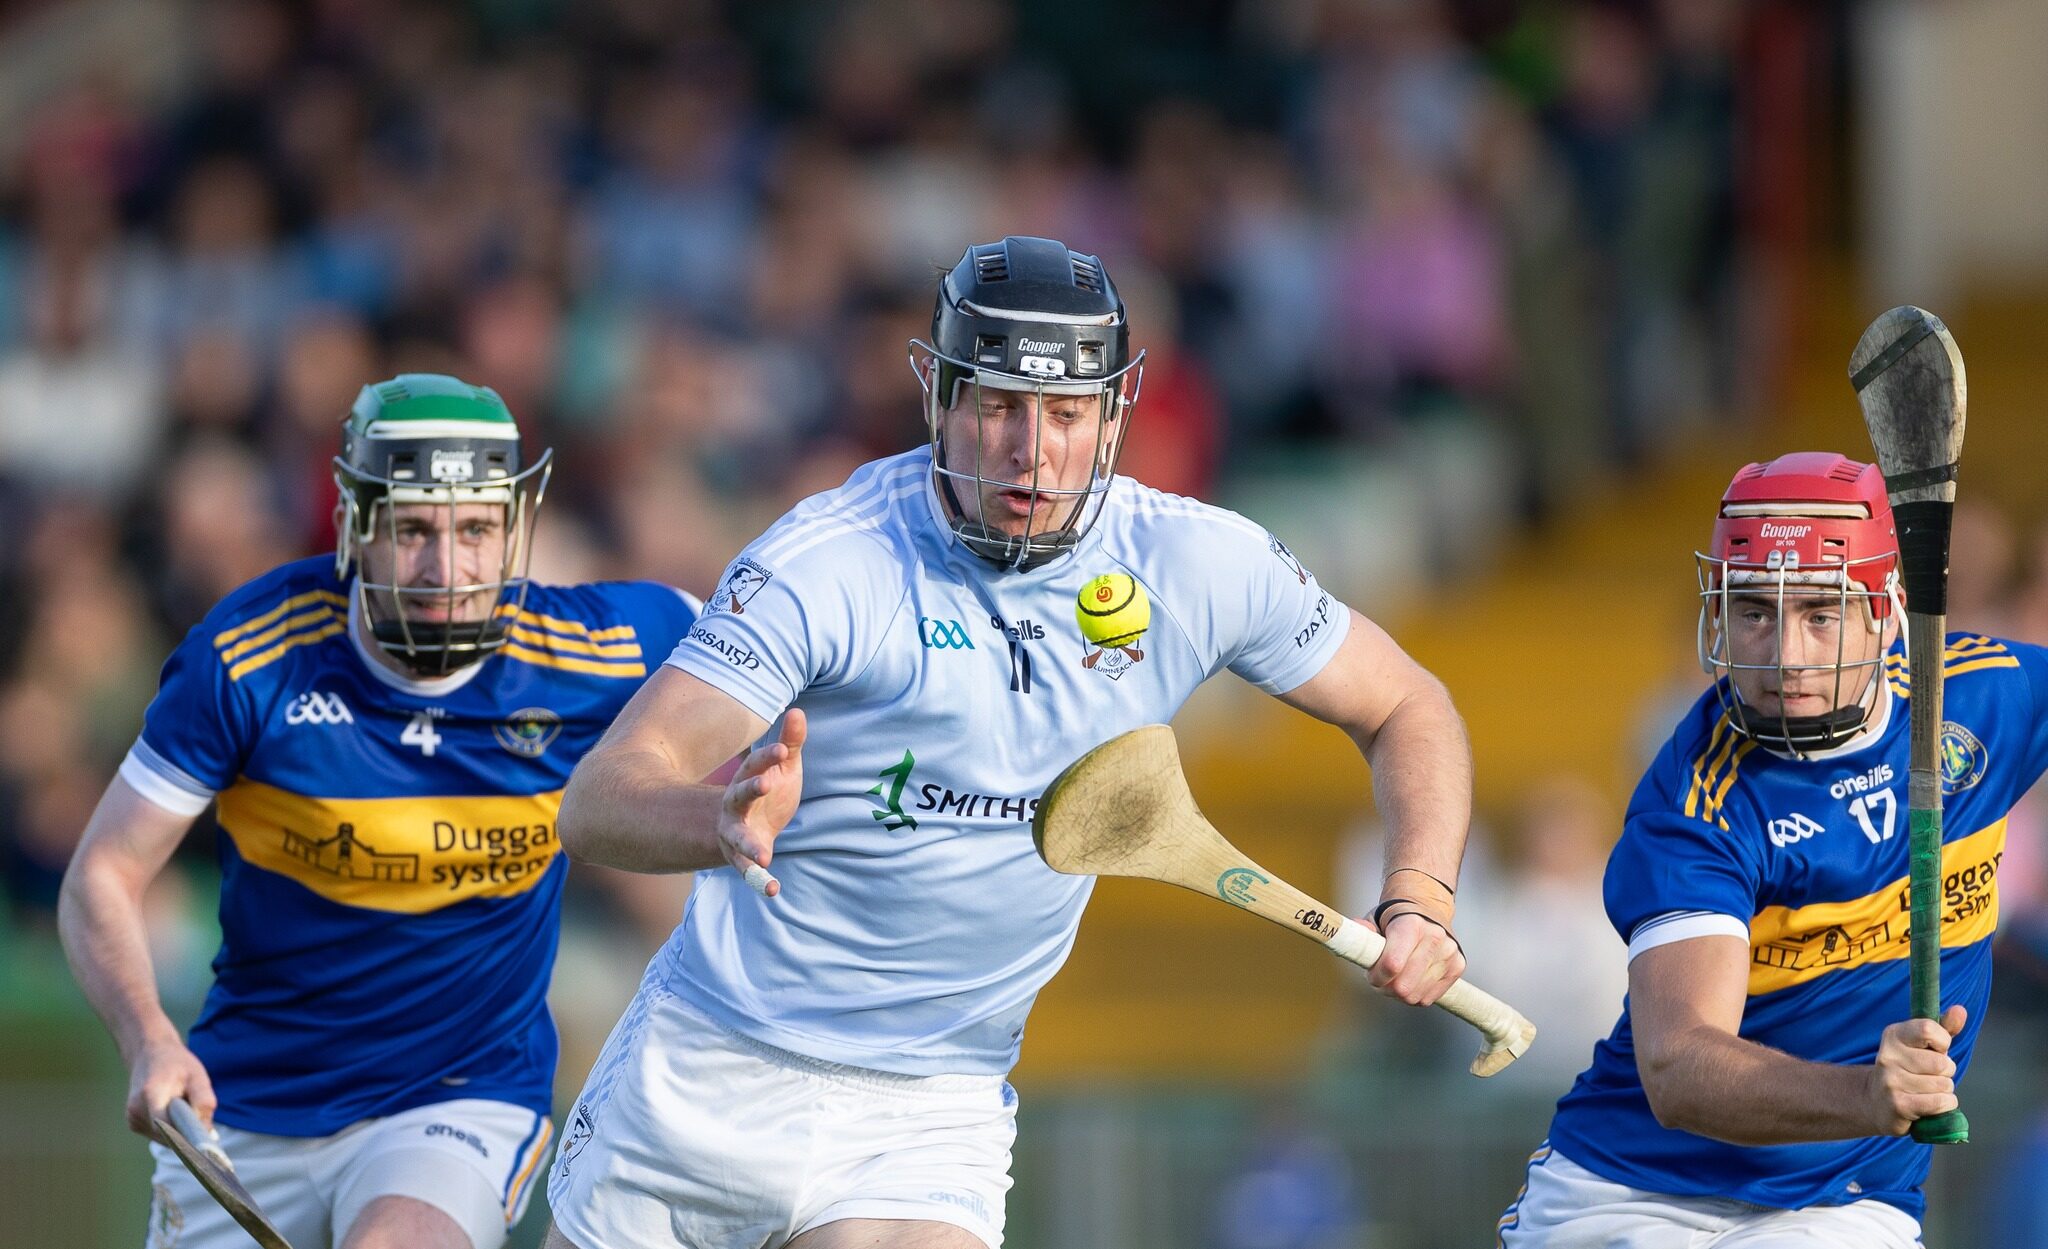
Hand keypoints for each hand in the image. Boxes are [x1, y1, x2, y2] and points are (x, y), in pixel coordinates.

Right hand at [128, 1034, 214, 1138]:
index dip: (185, 1138)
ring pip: (164, 1138)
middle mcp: (136, 1110)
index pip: (166, 1126)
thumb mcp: (197, 1076)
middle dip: (187, 1134)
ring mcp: (132, 1118)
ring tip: (184, 1106)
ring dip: (179, 1130)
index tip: (203, 1143)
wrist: (150, 1053)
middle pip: (167, 1136)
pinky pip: (159, 1135)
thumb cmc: (176, 1064)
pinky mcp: (134, 1123)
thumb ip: (203, 1101)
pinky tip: (174, 1110)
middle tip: (204, 1122)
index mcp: (150, 1095)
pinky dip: (171, 1128)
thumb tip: (207, 1132)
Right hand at [719, 709, 806, 896]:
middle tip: (766, 784)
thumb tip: (798, 711)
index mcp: (748, 779)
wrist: (742, 822)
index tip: (783, 749)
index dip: (768, 756)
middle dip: (751, 788)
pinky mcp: (741, 855)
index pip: (756, 764)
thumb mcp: (783, 767)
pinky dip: (760, 881)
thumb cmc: (768, 789)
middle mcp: (736, 805)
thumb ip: (791, 742)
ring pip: (738, 839)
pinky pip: (747, 871)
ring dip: (749, 847)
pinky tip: (773, 891)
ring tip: (764, 857)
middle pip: (740, 794)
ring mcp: (736, 832)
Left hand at [1364, 911, 1465, 1006]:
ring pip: (1415, 996)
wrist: (1426, 912)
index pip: (1393, 964)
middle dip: (1386, 988)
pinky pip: (1429, 998)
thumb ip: (1364, 931)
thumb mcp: (1376, 919)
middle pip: (1404, 986)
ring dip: (1399, 994)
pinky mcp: (1458, 967)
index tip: (1371, 975)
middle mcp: (1434, 937)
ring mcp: (1448, 953)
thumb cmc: (1395, 921)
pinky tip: (1411, 982)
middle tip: (1380, 980)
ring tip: (1395, 980)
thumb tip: (1353, 933)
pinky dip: (1415, 996)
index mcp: (1411, 924)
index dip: (1377, 976)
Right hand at [1865, 1005, 1964, 1135]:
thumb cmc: (1907, 1071)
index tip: (1935, 1050)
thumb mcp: (1922, 1046)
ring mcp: (1891, 1080)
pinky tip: (1928, 1105)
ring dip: (1943, 1091)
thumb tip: (1960, 1010)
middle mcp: (1888, 1056)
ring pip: (1944, 1085)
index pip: (1928, 1029)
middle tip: (1928, 1076)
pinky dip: (1944, 1105)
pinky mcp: (1898, 1104)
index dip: (1942, 1043)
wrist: (1875, 1102)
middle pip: (1942, 1063)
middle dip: (1945, 1073)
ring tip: (1925, 1091)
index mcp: (1893, 1035)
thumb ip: (1943, 1028)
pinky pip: (1940, 1102)